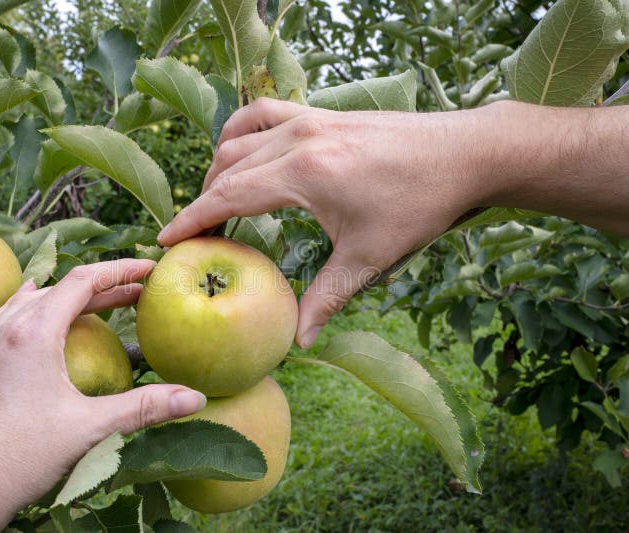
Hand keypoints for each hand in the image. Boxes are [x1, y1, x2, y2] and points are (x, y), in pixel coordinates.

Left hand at [0, 259, 206, 531]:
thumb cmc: (17, 457)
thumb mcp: (88, 428)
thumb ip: (143, 408)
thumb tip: (194, 399)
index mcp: (32, 332)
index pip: (83, 281)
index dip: (120, 270)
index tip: (150, 269)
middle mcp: (5, 326)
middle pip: (60, 287)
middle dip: (103, 286)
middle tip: (139, 291)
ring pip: (33, 299)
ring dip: (70, 296)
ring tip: (100, 303)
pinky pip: (10, 316)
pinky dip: (38, 308)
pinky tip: (40, 317)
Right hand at [158, 99, 490, 347]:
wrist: (463, 154)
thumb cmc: (420, 204)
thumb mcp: (369, 257)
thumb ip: (326, 298)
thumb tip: (299, 342)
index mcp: (304, 174)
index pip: (228, 195)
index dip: (192, 218)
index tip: (164, 239)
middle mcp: (298, 139)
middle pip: (227, 167)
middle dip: (202, 200)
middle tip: (195, 236)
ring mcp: (309, 118)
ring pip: (239, 138)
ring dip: (218, 168)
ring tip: (214, 201)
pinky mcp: (321, 112)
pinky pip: (263, 114)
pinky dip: (241, 132)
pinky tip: (241, 151)